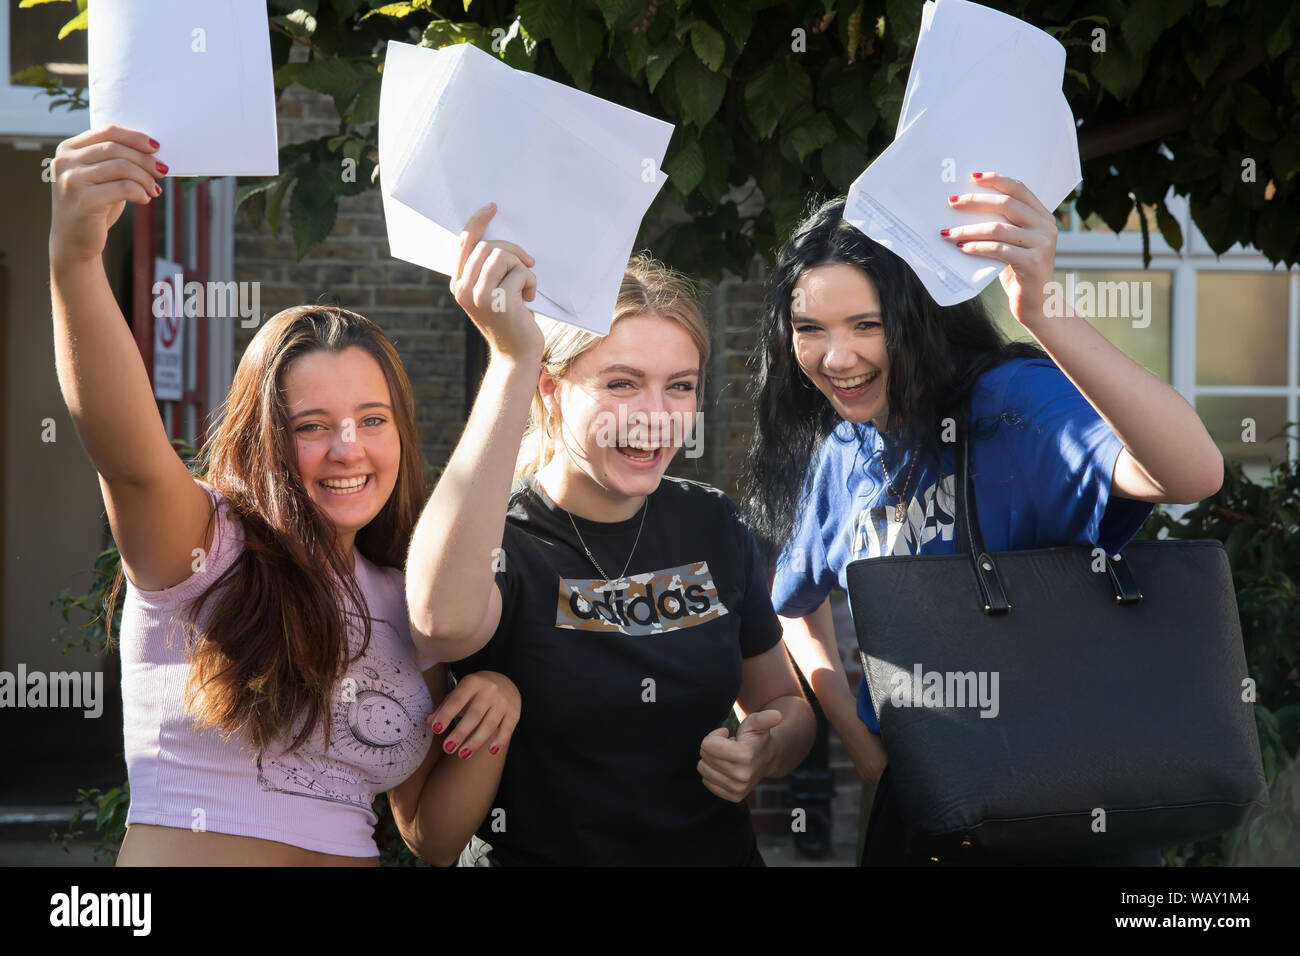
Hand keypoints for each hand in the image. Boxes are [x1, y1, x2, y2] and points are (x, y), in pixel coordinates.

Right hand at [49, 125, 163, 267]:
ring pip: (121, 167)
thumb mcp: (100, 178)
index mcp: (68, 149)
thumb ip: (114, 160)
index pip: (106, 132)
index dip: (134, 137)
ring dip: (145, 178)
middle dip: (145, 159)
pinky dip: (140, 192)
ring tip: (154, 190)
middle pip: (116, 148)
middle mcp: (65, 161)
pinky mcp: (84, 200)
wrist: (74, 241)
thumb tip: (151, 151)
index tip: (156, 147)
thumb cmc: (94, 206)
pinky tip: (145, 199)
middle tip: (162, 171)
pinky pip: (123, 188)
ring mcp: (72, 180)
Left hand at [428, 670, 519, 760]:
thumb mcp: (460, 693)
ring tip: (462, 755)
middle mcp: (489, 690)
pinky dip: (500, 740)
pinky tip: (491, 751)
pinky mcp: (514, 712)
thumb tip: (430, 722)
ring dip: (475, 741)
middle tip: (447, 748)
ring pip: (489, 724)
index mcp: (472, 682)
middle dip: (460, 732)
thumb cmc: (475, 691)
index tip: (435, 729)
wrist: (505, 682)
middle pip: (474, 714)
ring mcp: (503, 701)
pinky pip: (507, 728)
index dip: (446, 714)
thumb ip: (445, 707)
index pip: (457, 699)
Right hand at [451, 202, 543, 361]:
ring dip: (522, 267)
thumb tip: (500, 239)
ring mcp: (479, 296)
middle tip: (527, 265)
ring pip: (504, 256)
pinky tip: (529, 297)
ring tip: (526, 286)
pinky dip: (531, 281)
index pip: (464, 243)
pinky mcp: (500, 302)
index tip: (492, 208)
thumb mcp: (492, 293)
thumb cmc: (509, 320)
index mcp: (457, 283)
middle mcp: (463, 289)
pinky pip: (520, 272)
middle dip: (513, 251)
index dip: (478, 221)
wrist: (516, 355)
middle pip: (489, 246)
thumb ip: (487, 270)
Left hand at [697, 709, 781, 802]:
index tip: (726, 733)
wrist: (767, 759)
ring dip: (711, 760)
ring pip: (703, 769)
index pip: (708, 745)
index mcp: (746, 755)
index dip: (715, 735)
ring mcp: (738, 788)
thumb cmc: (756, 737)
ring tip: (727, 756)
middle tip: (727, 745)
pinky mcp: (733, 797)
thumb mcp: (757, 723)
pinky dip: (712, 772)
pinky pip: (706, 782)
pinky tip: (726, 767)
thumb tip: (777, 715)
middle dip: (712, 746)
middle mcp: (742, 776)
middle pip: (705, 756)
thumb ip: (764, 718)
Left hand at [940, 171, 1057, 327]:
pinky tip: (962, 248)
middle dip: (976, 201)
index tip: (972, 177)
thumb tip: (966, 207)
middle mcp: (1046, 226)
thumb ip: (1003, 225)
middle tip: (952, 203)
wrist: (1037, 304)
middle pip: (1007, 204)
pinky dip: (977, 247)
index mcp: (1043, 216)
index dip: (996, 180)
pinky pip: (998, 249)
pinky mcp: (1033, 263)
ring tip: (948, 233)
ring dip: (969, 229)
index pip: (1019, 189)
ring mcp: (1042, 244)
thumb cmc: (1018, 272)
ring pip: (999, 228)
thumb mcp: (1014, 243)